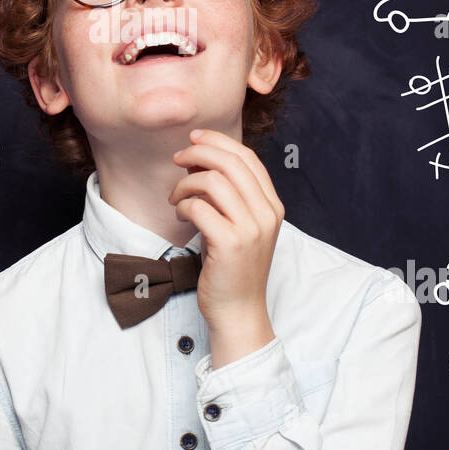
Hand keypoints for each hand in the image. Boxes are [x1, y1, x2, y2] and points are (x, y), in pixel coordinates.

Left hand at [169, 129, 280, 355]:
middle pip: (231, 163)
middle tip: (178, 159)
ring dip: (186, 184)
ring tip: (176, 198)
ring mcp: (251, 229)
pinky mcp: (230, 244)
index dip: (219, 141)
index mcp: (272, 206)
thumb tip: (201, 159)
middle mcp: (267, 214)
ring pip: (213, 181)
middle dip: (199, 153)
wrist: (238, 311)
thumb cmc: (232, 268)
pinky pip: (199, 207)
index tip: (194, 139)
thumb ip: (230, 194)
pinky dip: (183, 205)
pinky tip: (180, 215)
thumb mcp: (239, 225)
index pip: (248, 158)